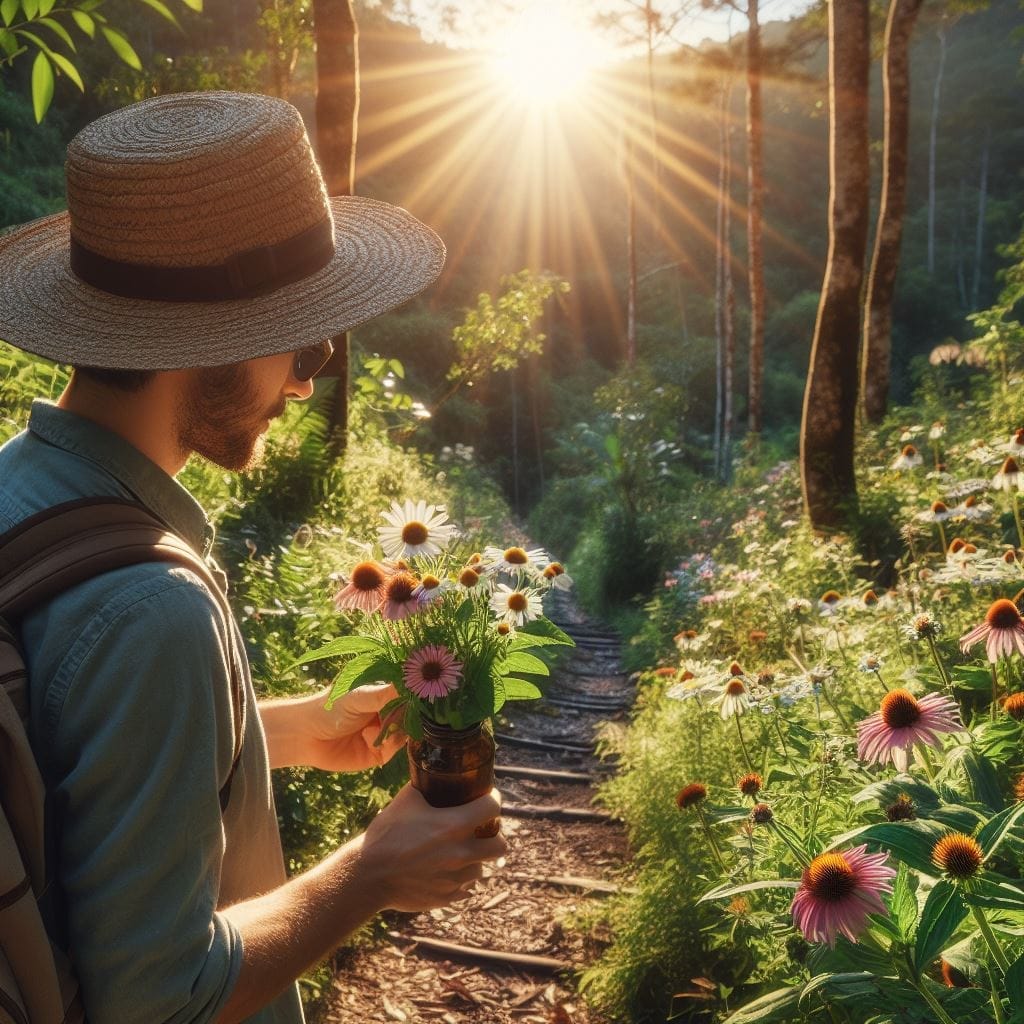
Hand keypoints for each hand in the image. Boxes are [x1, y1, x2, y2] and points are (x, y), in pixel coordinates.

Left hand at [303, 683, 406, 771]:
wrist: (305, 736)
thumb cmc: (329, 707)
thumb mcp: (359, 696)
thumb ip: (387, 693)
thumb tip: (415, 682)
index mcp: (384, 693)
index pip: (410, 693)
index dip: (415, 695)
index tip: (420, 695)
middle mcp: (388, 712)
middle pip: (412, 713)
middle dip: (406, 714)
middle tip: (390, 713)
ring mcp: (384, 732)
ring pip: (406, 731)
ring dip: (394, 730)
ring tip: (374, 727)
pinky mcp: (379, 753)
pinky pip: (394, 748)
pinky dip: (386, 743)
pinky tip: (367, 738)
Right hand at [357, 785, 507, 911]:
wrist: (368, 876)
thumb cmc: (386, 834)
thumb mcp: (407, 800)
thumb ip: (426, 786)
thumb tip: (434, 773)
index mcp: (454, 826)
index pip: (493, 808)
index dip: (492, 799)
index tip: (487, 797)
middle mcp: (461, 854)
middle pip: (500, 846)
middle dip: (494, 836)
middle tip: (480, 830)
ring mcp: (456, 879)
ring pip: (482, 868)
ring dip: (475, 859)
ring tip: (458, 852)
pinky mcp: (447, 898)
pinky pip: (466, 889)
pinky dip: (460, 880)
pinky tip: (445, 871)